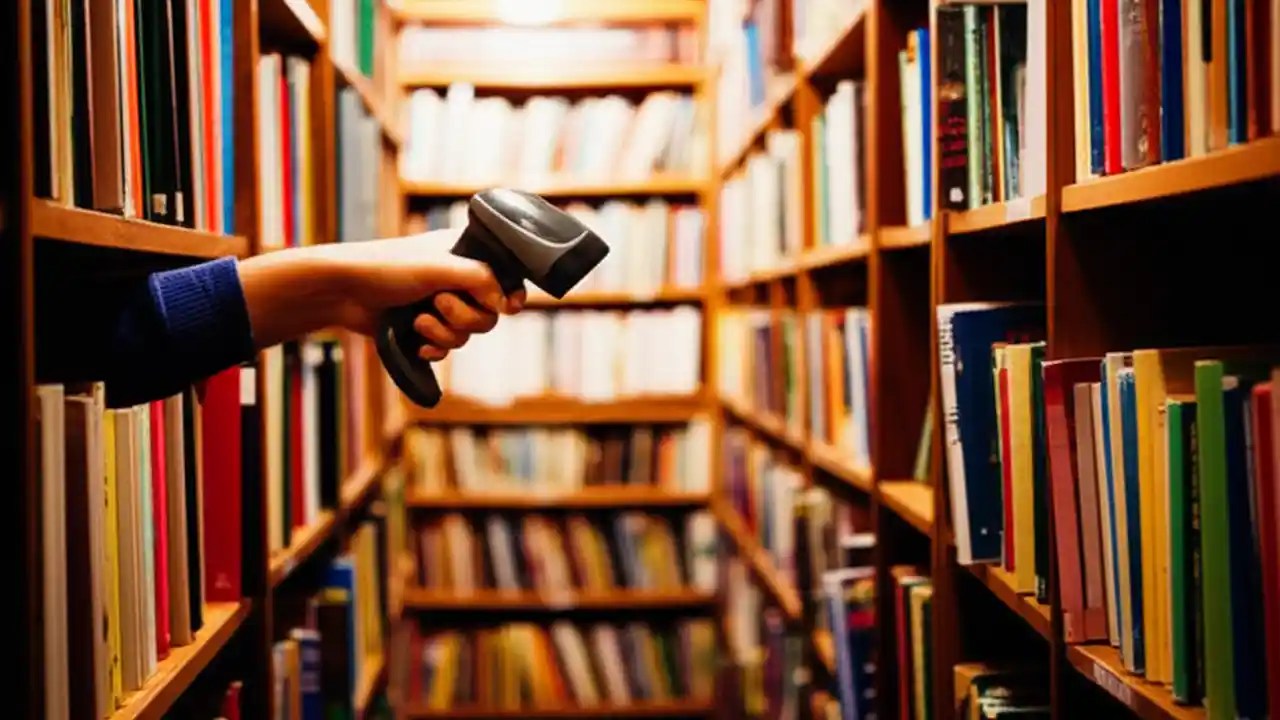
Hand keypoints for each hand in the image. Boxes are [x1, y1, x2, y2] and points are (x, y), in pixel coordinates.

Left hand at [325, 228, 526, 359]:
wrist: (341, 291)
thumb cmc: (386, 268)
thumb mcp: (439, 268)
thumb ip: (480, 280)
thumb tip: (506, 305)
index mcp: (465, 254)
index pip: (505, 276)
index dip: (511, 294)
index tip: (509, 307)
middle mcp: (457, 279)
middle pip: (489, 315)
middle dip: (464, 316)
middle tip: (438, 303)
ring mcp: (441, 305)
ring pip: (467, 335)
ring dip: (444, 334)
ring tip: (418, 321)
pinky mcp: (425, 328)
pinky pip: (447, 349)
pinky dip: (434, 349)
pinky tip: (417, 343)